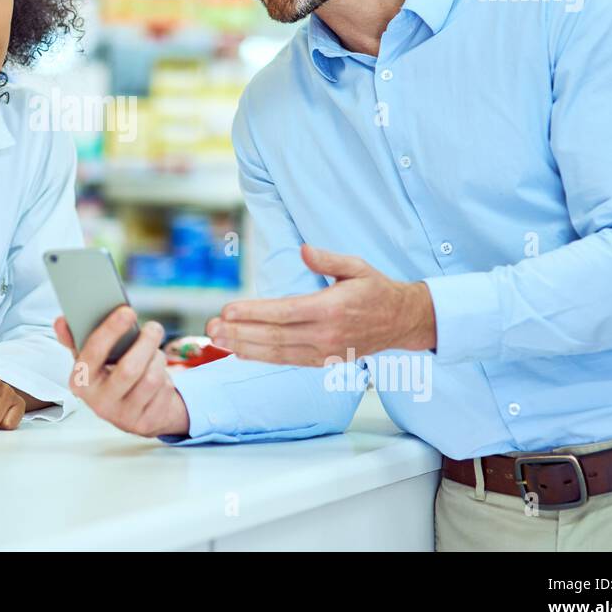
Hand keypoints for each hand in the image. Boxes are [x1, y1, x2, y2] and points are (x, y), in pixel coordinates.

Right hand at [52, 307, 190, 437]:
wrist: (132, 411)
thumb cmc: (110, 376)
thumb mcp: (92, 360)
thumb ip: (76, 339)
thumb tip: (61, 321)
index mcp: (80, 382)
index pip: (93, 353)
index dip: (111, 330)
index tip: (127, 311)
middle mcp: (100, 403)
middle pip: (129, 369)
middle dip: (145, 343)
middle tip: (153, 327)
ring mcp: (124, 417)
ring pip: (152, 378)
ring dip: (158, 359)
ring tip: (154, 352)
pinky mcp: (147, 423)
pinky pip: (164, 391)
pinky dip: (166, 377)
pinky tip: (158, 376)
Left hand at [207, 244, 436, 365]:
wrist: (401, 321)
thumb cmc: (376, 290)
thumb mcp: (357, 267)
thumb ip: (329, 259)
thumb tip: (304, 250)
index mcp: (330, 309)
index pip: (284, 313)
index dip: (253, 313)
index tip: (227, 310)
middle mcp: (324, 335)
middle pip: (274, 336)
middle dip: (239, 333)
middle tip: (210, 328)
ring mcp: (322, 351)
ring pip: (276, 352)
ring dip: (243, 347)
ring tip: (216, 340)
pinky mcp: (321, 361)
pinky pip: (286, 360)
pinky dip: (260, 357)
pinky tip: (239, 351)